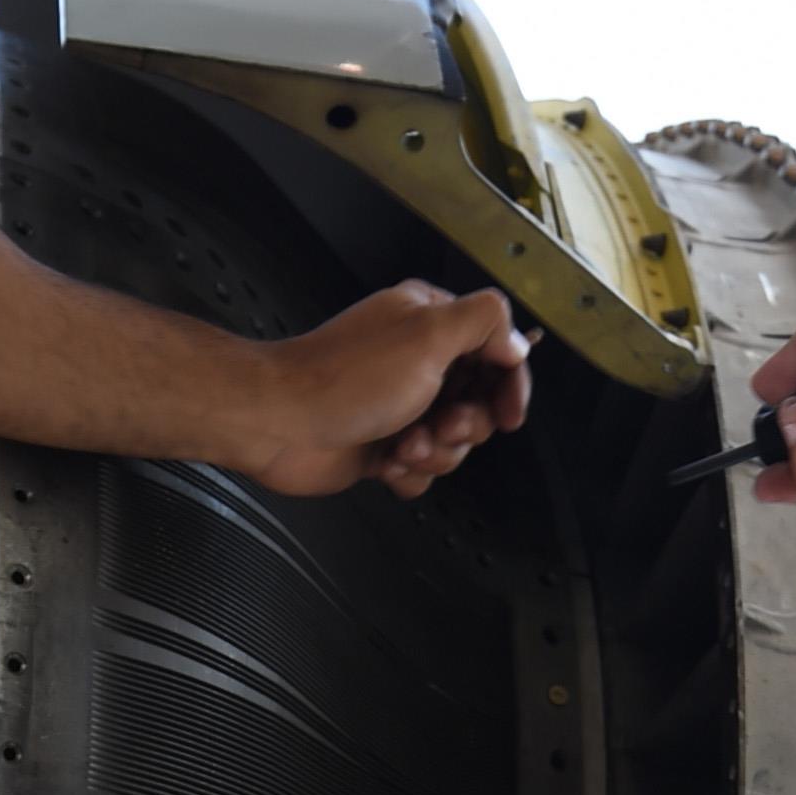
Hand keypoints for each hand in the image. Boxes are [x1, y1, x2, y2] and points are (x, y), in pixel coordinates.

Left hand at [236, 283, 534, 498]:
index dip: (509, 384)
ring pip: (455, 443)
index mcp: (430, 322)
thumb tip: (515, 339)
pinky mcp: (384, 444)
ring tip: (405, 444)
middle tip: (442, 424)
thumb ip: (484, 323)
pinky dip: (410, 472)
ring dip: (436, 452)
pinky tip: (386, 462)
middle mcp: (417, 361)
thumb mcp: (428, 334)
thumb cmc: (341, 379)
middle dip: (466, 425)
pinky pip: (424, 469)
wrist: (280, 424)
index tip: (509, 412)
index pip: (496, 350)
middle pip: (480, 403)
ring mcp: (401, 405)